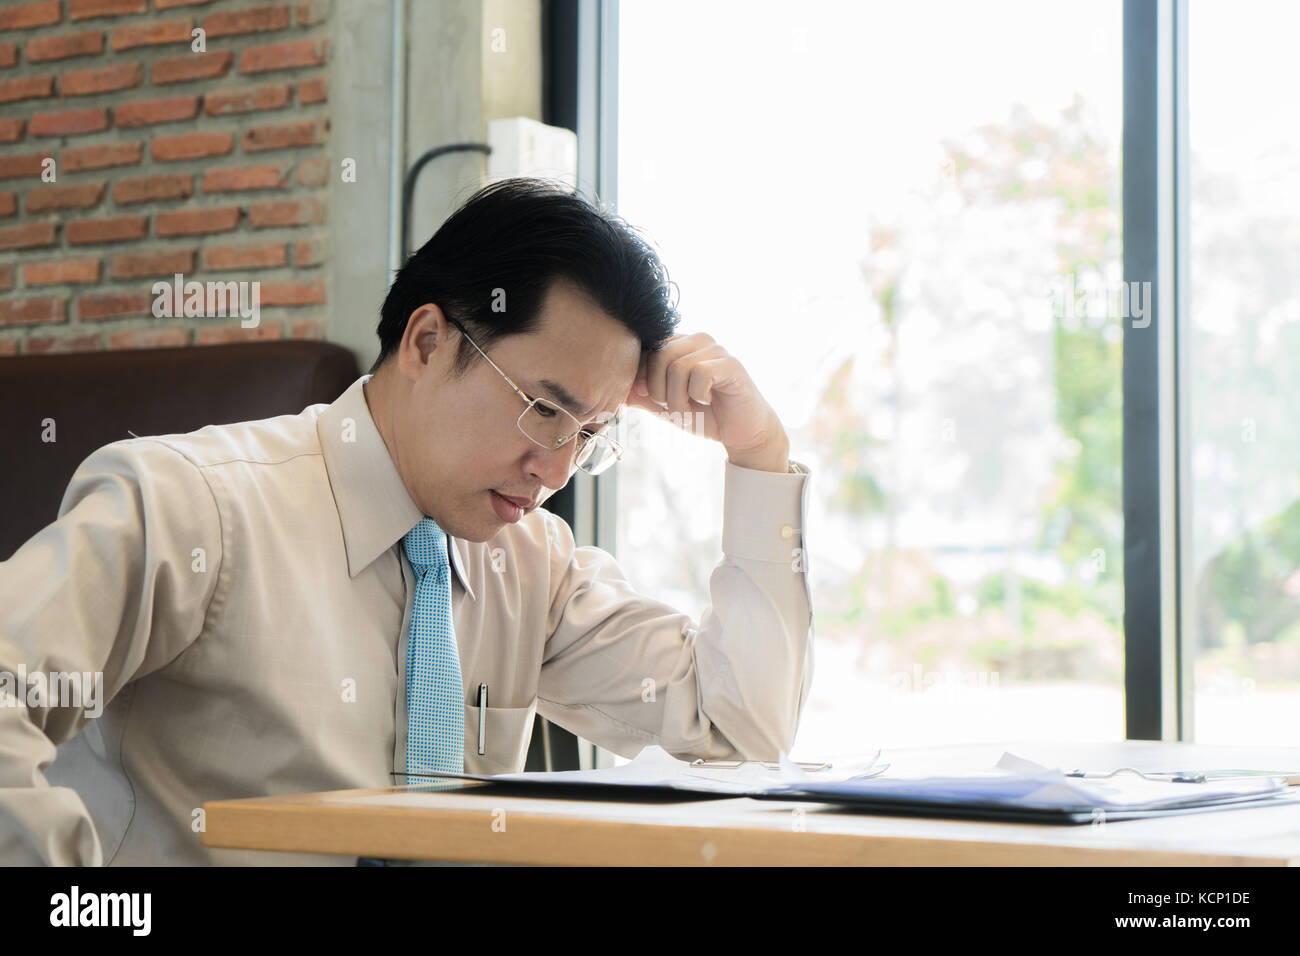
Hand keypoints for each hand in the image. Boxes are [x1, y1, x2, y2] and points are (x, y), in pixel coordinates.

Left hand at [625, 332, 789, 471]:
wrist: (740, 433)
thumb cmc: (704, 415)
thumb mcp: (665, 405)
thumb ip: (641, 394)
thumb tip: (614, 388)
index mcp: (679, 345)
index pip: (647, 350)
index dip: (642, 378)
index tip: (650, 398)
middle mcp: (697, 340)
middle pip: (659, 356)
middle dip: (660, 390)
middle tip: (676, 406)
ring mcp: (716, 349)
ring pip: (678, 367)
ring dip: (679, 398)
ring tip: (692, 407)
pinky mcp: (731, 364)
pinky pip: (700, 374)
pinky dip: (698, 396)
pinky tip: (709, 401)